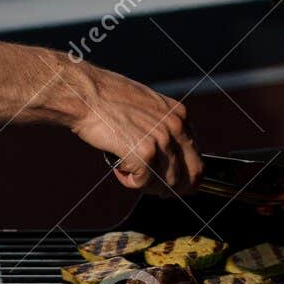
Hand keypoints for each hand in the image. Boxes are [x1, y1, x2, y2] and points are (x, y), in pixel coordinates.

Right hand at [64, 62, 202, 194]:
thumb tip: (169, 155)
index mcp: (180, 115)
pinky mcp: (144, 153)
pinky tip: (117, 167)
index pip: (197, 160)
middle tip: (155, 189)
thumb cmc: (108, 98)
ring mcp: (161, 140)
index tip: (172, 183)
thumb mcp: (148, 106)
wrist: (86, 94)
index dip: (185, 177)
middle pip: (190, 177)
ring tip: (127, 170)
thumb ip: (163, 127)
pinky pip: (143, 183)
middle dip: (173, 189)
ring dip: (146, 185)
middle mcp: (176, 127)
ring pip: (166, 184)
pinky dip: (129, 181)